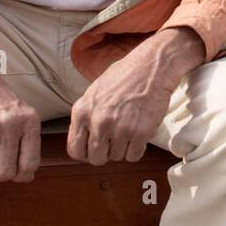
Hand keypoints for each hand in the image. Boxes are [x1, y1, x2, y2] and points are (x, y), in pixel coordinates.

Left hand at [66, 27, 202, 165]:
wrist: (151, 67)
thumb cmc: (125, 75)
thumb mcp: (95, 91)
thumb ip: (87, 115)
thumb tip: (84, 138)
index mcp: (82, 111)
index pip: (74, 149)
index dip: (85, 153)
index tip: (93, 150)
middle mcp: (98, 122)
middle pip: (96, 158)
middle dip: (106, 153)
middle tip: (114, 142)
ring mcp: (119, 129)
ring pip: (117, 157)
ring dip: (124, 148)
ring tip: (130, 129)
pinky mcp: (140, 133)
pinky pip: (134, 156)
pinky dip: (137, 148)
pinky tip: (139, 133)